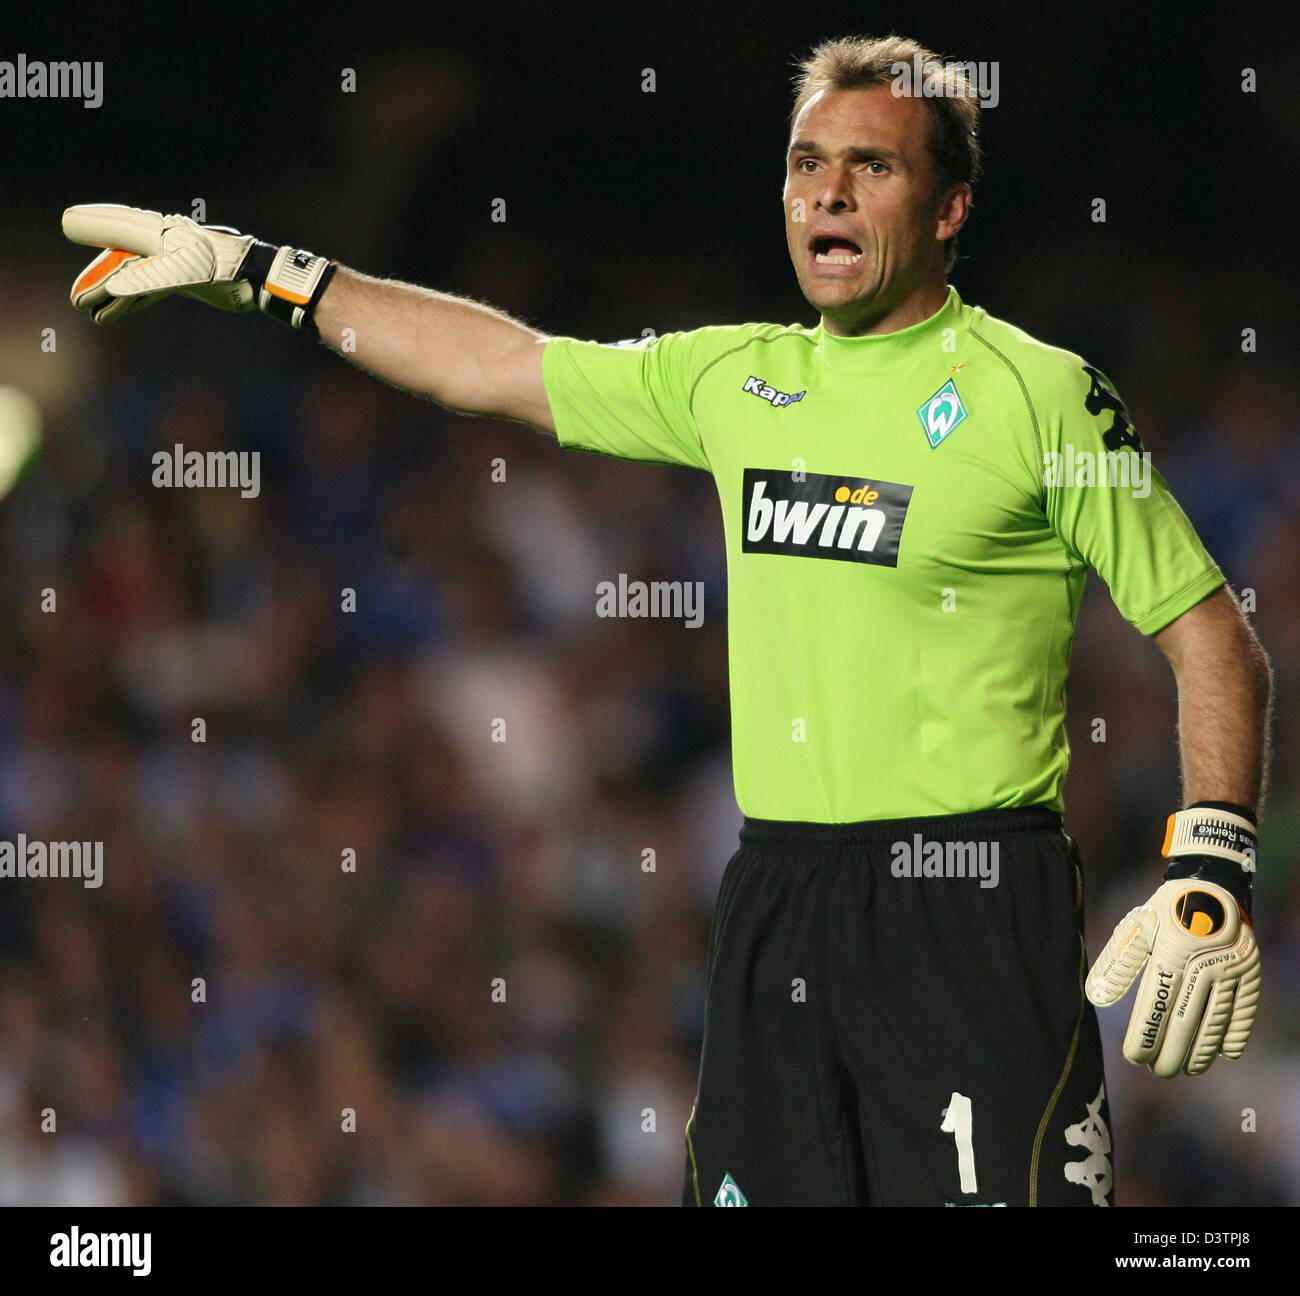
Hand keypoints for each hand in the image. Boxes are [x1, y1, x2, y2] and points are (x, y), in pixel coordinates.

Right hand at [64, 204, 257, 323]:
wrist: (260, 280)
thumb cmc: (226, 271)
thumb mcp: (187, 274)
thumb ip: (150, 277)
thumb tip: (115, 284)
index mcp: (161, 236)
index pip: (119, 229)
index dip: (94, 226)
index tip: (69, 222)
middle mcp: (163, 245)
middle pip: (121, 257)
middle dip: (98, 277)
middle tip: (76, 296)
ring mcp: (173, 263)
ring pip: (134, 278)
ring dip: (113, 295)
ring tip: (90, 312)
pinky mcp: (185, 280)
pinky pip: (150, 290)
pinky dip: (133, 302)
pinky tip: (116, 312)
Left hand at [1085, 878, 1259, 1076]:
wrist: (1211, 884)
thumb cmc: (1165, 910)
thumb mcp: (1136, 928)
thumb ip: (1118, 963)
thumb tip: (1097, 997)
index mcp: (1169, 957)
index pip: (1155, 1008)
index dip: (1145, 1037)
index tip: (1135, 1057)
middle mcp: (1202, 967)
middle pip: (1185, 1021)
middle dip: (1172, 1053)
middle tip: (1161, 1072)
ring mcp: (1230, 971)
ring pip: (1215, 1021)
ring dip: (1202, 1051)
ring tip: (1189, 1069)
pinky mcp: (1250, 972)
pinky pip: (1245, 1010)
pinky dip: (1236, 1034)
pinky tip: (1226, 1054)